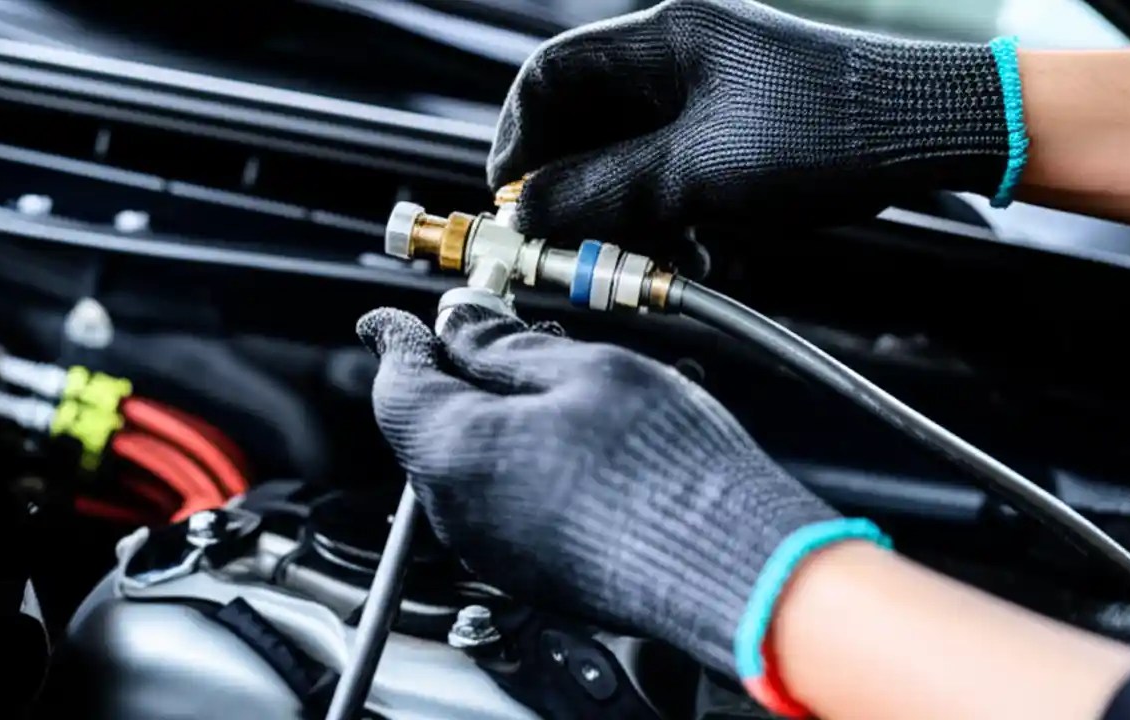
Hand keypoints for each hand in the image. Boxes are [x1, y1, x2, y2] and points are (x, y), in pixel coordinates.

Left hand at [356, 304, 836, 671]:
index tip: (395, 321)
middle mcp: (461, 513)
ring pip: (476, 463)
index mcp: (457, 453)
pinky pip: (509, 502)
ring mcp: (497, 550)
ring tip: (573, 383)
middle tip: (513, 335)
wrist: (734, 570)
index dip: (400, 340)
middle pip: (435, 424)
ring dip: (508, 416)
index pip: (396, 383)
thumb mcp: (585, 372)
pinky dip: (534, 461)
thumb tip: (461, 328)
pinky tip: (589, 436)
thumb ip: (504, 345)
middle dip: (468, 374)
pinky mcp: (534, 573)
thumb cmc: (670, 473)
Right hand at [489, 0, 1011, 243]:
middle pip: (587, 120)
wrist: (930, 134)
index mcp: (664, 36)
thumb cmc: (829, 132)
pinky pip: (671, 169)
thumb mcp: (698, 172)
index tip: (513, 197)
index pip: (552, 76)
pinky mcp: (734, 128)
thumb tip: (529, 209)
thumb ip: (604, 191)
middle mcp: (680, 55)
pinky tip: (692, 245)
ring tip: (646, 253)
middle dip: (573, 187)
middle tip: (567, 239)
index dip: (520, 138)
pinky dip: (667, 211)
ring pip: (628, 153)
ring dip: (624, 210)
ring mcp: (709, 90)